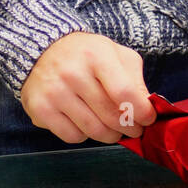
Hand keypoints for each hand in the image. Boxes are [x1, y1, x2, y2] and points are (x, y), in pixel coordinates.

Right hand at [20, 32, 156, 143]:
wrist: (42, 50)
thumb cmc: (86, 54)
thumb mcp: (115, 54)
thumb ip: (135, 79)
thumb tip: (146, 109)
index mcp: (96, 55)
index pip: (124, 92)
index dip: (141, 111)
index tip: (147, 118)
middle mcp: (72, 73)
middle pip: (110, 116)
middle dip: (129, 127)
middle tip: (134, 128)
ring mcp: (54, 93)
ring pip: (93, 131)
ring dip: (110, 135)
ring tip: (113, 129)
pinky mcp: (40, 109)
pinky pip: (72, 136)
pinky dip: (84, 135)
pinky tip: (85, 122)